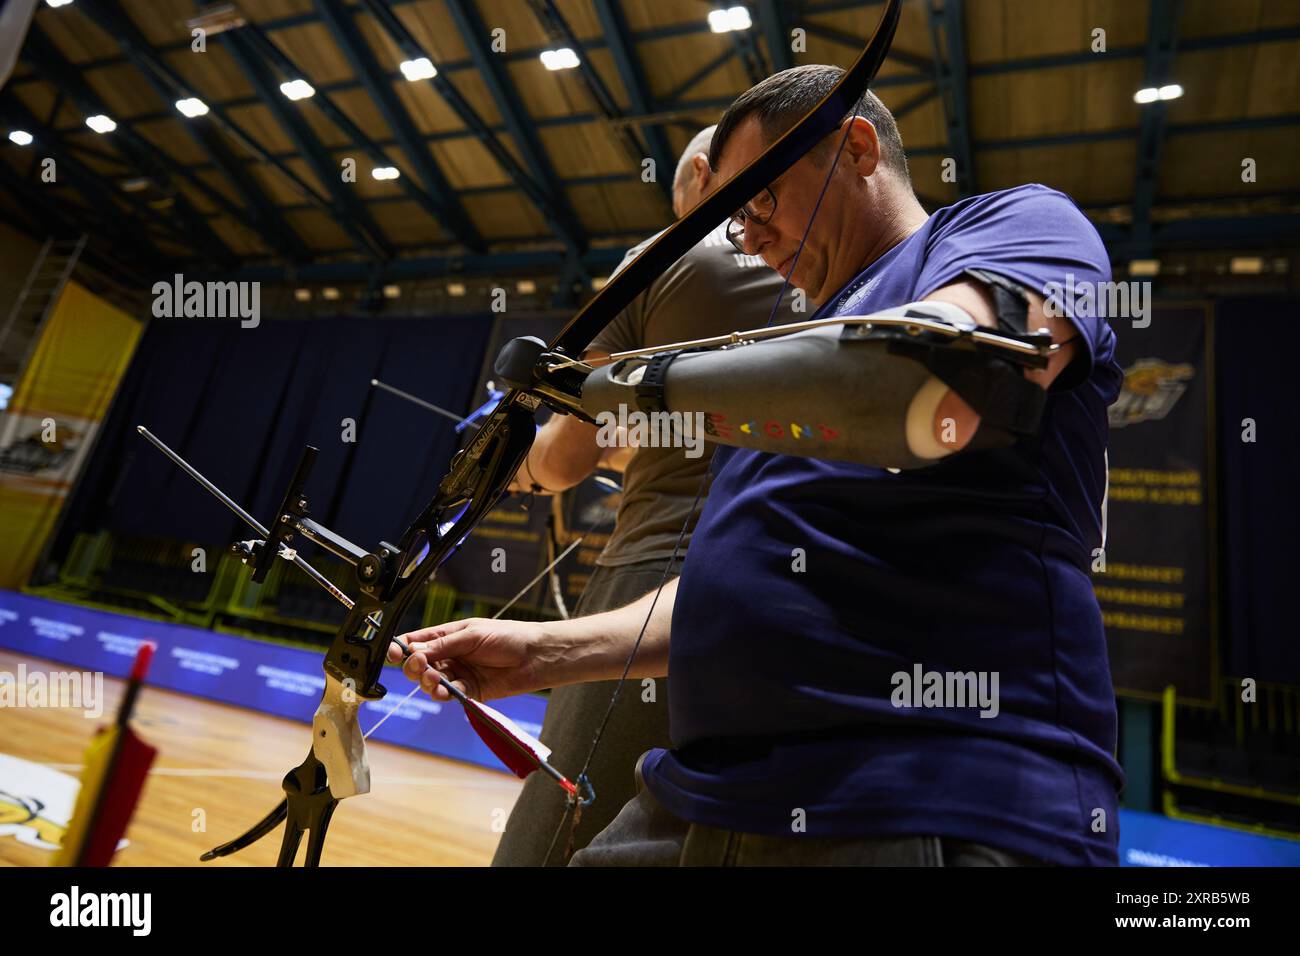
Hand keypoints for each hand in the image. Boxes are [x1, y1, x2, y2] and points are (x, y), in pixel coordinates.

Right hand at [387, 618, 550, 702]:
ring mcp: (458, 674)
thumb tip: (415, 651)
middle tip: (420, 666)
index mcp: (447, 636)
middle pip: (419, 665)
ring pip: (431, 682)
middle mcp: (450, 655)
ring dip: (427, 682)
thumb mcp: (472, 635)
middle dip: (414, 667)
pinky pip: (449, 694)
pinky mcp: (469, 691)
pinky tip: (446, 690)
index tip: (394, 654)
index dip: (402, 648)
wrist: (535, 656)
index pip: (416, 642)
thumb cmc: (508, 636)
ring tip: (435, 678)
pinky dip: (443, 693)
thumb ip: (443, 645)